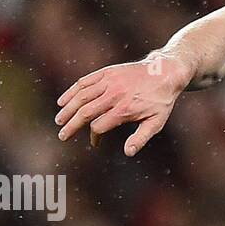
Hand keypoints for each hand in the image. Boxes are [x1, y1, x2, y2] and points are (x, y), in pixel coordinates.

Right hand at [56, 53, 191, 156]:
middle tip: (62, 135)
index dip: (94, 136)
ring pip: (81, 96)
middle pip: (86, 112)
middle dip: (72, 125)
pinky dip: (72, 91)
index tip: (95, 143)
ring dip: (68, 109)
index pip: (99, 126)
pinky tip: (63, 101)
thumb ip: (140, 138)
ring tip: (59, 120)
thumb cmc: (161, 101)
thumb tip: (127, 153)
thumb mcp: (156, 123)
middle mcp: (114, 95)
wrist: (165, 73)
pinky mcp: (106, 72)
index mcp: (124, 110)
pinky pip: (84, 82)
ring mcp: (108, 82)